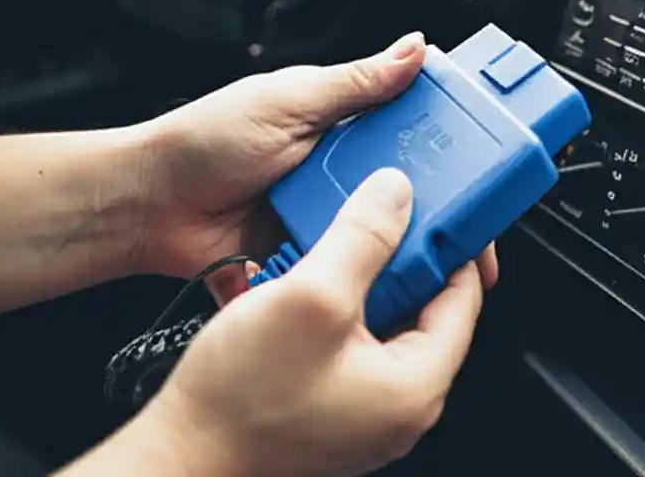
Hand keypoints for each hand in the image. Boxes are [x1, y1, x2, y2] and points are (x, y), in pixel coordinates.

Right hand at [61, 169, 482, 476]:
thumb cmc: (239, 402)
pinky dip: (334, 315)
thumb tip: (397, 194)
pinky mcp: (331, 413)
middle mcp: (401, 408)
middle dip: (396, 262)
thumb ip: (363, 238)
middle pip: (423, 309)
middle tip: (369, 225)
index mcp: (418, 387)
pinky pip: (350, 348)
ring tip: (324, 257)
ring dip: (357, 285)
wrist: (180, 457)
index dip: (449, 242)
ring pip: (382, 325)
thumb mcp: (311, 296)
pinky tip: (298, 295)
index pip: (464, 296)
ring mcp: (365, 414)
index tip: (432, 206)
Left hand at [128, 32, 498, 299]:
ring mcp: (327, 215)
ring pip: (389, 231)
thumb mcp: (288, 98)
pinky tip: (388, 275)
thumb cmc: (202, 141)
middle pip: (413, 187)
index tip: (492, 156)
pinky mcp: (311, 255)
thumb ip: (356, 81)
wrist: (149, 207)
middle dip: (448, 207)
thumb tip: (414, 47)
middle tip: (476, 224)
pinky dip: (370, 270)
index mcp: (342, 123)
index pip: (416, 128)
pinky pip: (352, 265)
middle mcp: (341, 171)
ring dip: (411, 242)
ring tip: (438, 251)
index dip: (455, 142)